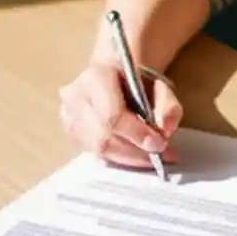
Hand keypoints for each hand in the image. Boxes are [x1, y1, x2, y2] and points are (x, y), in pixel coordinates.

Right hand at [58, 61, 182, 169]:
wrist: (113, 75)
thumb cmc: (136, 80)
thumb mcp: (159, 85)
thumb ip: (167, 105)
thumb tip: (166, 129)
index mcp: (96, 77)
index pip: (112, 115)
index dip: (137, 134)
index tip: (160, 145)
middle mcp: (75, 98)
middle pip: (103, 138)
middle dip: (135, 153)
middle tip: (159, 157)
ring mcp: (69, 117)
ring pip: (97, 150)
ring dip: (129, 160)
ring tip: (151, 159)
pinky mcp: (71, 133)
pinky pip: (95, 154)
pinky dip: (119, 159)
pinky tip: (135, 157)